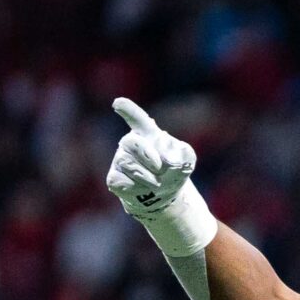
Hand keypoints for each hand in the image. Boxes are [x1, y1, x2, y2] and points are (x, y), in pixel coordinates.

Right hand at [106, 97, 198, 220]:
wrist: (165, 195)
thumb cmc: (173, 171)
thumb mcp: (186, 160)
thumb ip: (183, 153)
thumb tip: (167, 158)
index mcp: (148, 134)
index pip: (137, 119)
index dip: (128, 110)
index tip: (118, 103)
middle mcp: (130, 144)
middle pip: (130, 142)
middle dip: (146, 154)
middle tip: (159, 167)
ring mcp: (120, 160)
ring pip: (126, 163)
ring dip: (146, 176)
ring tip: (157, 183)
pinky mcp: (114, 178)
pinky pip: (120, 180)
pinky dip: (136, 187)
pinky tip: (143, 189)